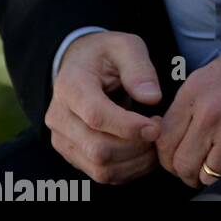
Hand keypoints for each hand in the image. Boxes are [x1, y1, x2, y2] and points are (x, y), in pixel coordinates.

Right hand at [46, 31, 163, 184]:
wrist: (78, 64)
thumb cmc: (105, 54)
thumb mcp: (125, 45)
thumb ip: (139, 68)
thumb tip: (152, 98)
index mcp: (71, 85)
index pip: (96, 115)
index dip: (128, 126)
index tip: (156, 126)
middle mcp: (60, 117)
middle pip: (98, 148)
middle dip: (136, 146)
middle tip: (160, 129)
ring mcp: (63, 139)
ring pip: (100, 168)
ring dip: (135, 161)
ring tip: (155, 141)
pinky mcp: (72, 154)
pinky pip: (101, 174)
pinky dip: (128, 170)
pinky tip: (144, 152)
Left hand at [157, 23, 220, 188]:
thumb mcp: (216, 71)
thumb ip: (193, 102)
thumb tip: (177, 132)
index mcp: (194, 91)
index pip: (164, 139)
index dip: (168, 155)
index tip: (179, 157)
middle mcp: (208, 112)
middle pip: (180, 164)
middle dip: (187, 171)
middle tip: (199, 167)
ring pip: (204, 175)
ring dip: (211, 173)